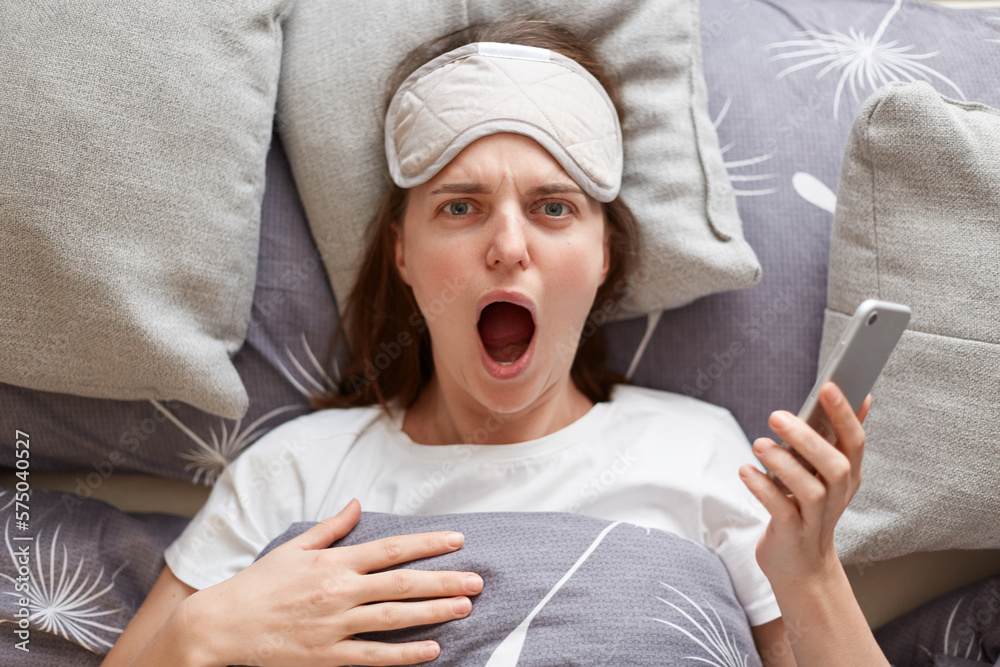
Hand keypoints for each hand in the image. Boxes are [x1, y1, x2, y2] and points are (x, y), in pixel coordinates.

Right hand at [189, 499, 483, 665]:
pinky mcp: (326, 657)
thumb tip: (357, 503)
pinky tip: (432, 651)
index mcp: (333, 563)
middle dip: (443, 581)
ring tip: (465, 607)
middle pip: (402, 584)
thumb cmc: (256, 586)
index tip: (458, 541)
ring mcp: (333, 627)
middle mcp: (338, 592)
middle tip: (477, 580)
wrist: (218, 629)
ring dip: (433, 613)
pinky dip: (404, 656)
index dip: (427, 544)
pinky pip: (372, 657)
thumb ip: (331, 528)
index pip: (390, 549)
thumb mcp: (293, 548)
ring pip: (394, 619)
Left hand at [738, 382, 871, 581]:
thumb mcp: (829, 473)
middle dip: (808, 439)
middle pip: (836, 465)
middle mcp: (838, 496)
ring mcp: (816, 518)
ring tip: (759, 445)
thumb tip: (862, 395)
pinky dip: (763, 489)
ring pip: (810, 490)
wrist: (801, 565)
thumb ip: (839, 436)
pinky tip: (746, 472)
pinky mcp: (792, 534)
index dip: (844, 414)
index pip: (855, 441)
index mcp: (848, 476)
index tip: (828, 386)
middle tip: (776, 416)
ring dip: (783, 464)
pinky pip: (781, 511)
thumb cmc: (810, 508)